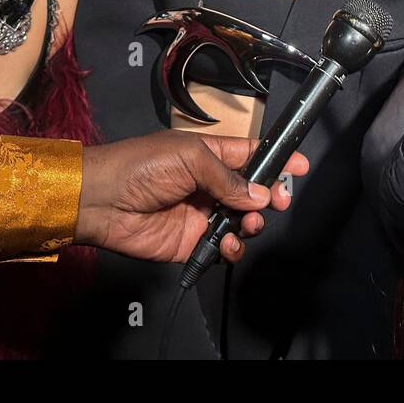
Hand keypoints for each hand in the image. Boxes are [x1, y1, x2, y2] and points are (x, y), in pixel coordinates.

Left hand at [76, 130, 308, 262]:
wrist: (103, 201)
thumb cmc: (141, 166)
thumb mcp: (189, 157)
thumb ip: (228, 177)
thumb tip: (261, 195)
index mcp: (210, 154)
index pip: (251, 156)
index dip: (277, 159)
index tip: (300, 165)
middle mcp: (210, 184)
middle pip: (254, 191)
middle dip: (272, 195)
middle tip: (280, 200)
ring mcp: (203, 214)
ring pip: (244, 221)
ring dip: (254, 223)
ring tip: (248, 222)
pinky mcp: (193, 242)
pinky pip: (224, 247)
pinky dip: (233, 248)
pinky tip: (228, 243)